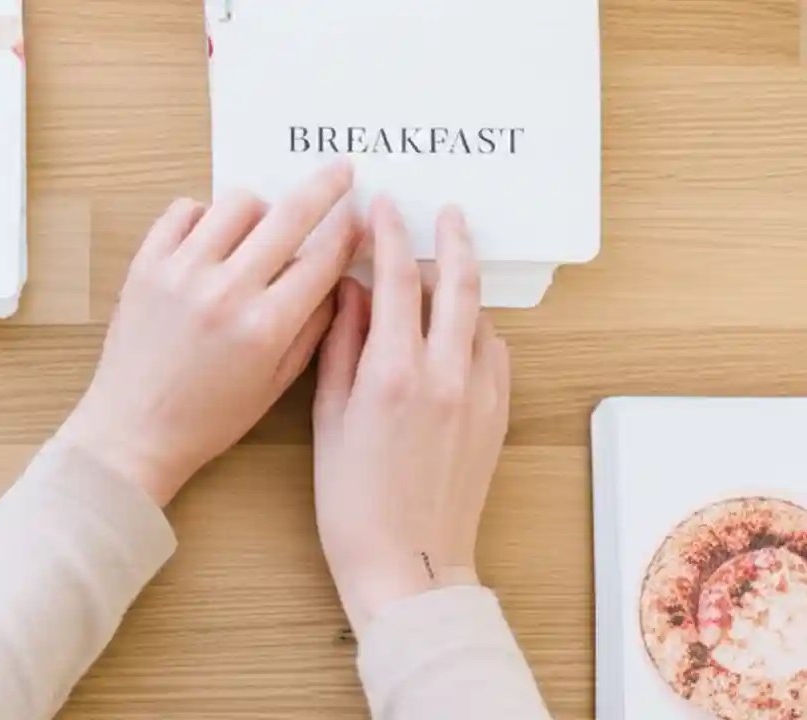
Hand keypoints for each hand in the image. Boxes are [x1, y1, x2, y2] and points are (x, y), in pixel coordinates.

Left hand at [58, 161, 361, 505]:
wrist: (134, 431)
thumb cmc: (209, 418)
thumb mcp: (275, 384)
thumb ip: (313, 327)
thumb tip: (339, 278)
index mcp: (266, 327)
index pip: (323, 258)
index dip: (349, 231)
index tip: (362, 216)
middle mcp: (226, 291)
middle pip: (291, 214)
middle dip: (325, 186)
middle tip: (341, 170)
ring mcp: (181, 273)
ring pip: (237, 203)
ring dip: (259, 209)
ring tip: (258, 231)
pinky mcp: (146, 265)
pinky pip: (183, 211)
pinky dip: (204, 215)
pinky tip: (211, 239)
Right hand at [312, 198, 509, 632]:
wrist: (406, 562)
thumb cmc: (352, 501)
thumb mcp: (329, 417)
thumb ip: (342, 347)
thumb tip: (353, 295)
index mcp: (391, 371)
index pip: (396, 279)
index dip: (389, 236)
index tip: (382, 208)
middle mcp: (442, 373)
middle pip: (456, 283)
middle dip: (450, 240)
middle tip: (445, 213)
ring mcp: (478, 394)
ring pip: (480, 316)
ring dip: (464, 283)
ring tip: (448, 263)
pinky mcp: (496, 416)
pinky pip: (494, 353)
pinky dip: (477, 328)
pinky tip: (460, 327)